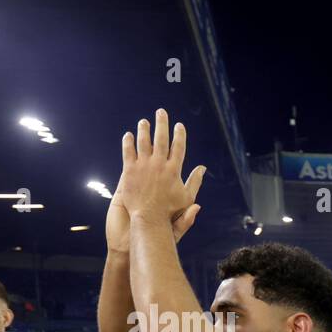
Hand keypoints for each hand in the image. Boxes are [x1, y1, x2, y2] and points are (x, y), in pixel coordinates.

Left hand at [116, 109, 206, 225]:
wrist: (149, 218)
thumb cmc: (170, 211)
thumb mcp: (187, 197)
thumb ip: (195, 181)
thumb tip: (202, 168)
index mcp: (174, 170)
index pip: (178, 147)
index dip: (179, 135)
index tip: (179, 125)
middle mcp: (159, 164)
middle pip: (161, 139)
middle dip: (162, 124)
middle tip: (161, 112)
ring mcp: (143, 166)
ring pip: (143, 142)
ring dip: (144, 129)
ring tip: (144, 122)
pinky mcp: (130, 170)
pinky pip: (128, 151)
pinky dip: (128, 142)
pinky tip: (128, 135)